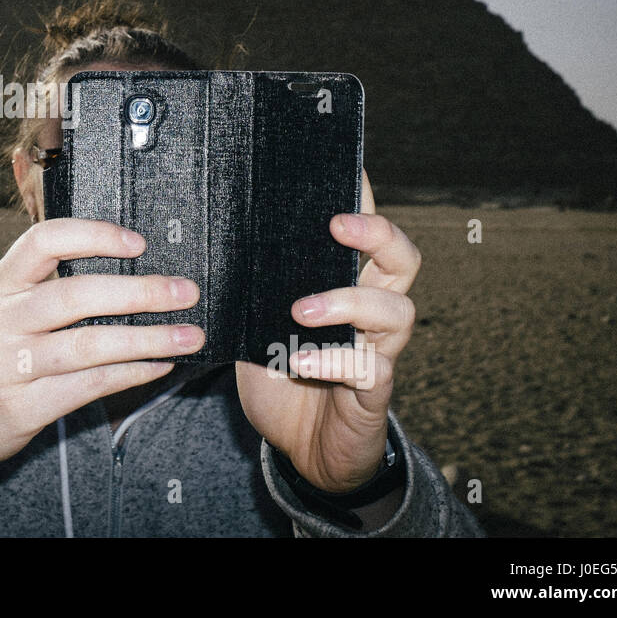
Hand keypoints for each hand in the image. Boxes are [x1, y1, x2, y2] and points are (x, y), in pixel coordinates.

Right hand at [0, 218, 203, 509]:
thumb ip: (42, 278)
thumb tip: (118, 256)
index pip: (42, 241)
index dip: (93, 235)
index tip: (138, 242)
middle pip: (75, 296)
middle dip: (139, 292)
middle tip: (186, 292)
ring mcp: (8, 367)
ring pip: (89, 346)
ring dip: (147, 339)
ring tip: (190, 335)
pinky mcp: (22, 408)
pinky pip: (88, 387)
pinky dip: (130, 374)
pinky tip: (159, 366)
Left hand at [234, 169, 419, 493]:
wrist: (304, 450)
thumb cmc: (283, 376)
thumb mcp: (256, 324)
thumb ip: (250, 290)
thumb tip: (214, 247)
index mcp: (345, 285)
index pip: (363, 233)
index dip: (364, 197)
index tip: (350, 167)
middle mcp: (371, 310)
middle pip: (402, 257)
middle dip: (376, 232)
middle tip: (336, 224)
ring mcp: (378, 350)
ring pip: (396, 310)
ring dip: (347, 302)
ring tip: (301, 310)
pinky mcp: (374, 390)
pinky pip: (371, 369)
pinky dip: (336, 362)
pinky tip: (303, 364)